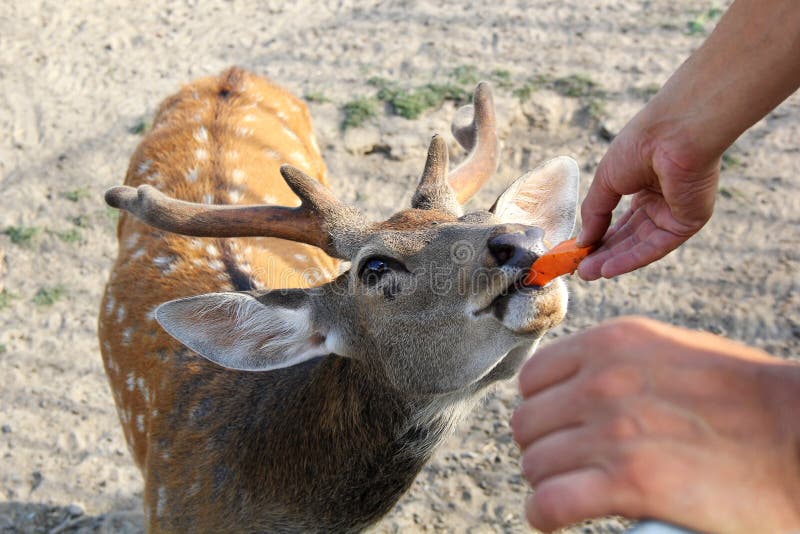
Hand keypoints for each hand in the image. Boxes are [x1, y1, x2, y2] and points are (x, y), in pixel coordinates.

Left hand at [511, 317, 799, 532]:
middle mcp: (604, 381)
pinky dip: (544, 514)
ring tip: (568, 493)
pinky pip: (550, 502)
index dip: (540, 409)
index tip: (555, 429)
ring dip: (546, 483)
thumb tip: (578, 389)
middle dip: (542, 448)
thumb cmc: (745, 399)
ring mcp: (614, 431)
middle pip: (527, 423)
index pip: (534, 379)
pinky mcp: (629, 482)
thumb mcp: (672, 353)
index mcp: (613, 343)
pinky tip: (553, 519)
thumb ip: (618, 365)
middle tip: (565, 466)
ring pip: (535, 464)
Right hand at [576, 119, 719, 279]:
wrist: (674, 133)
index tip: (580, 250)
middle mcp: (663, 200)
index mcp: (646, 184)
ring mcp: (676, 212)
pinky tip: (608, 269)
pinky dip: (632, 259)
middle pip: (630, 235)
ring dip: (614, 260)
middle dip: (604, 253)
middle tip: (581, 269)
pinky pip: (656, 246)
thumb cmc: (641, 144)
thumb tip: (581, 241)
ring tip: (588, 273)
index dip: (601, 235)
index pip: (622, 219)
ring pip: (641, 244)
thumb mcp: (606, 180)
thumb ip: (595, 212)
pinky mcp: (688, 222)